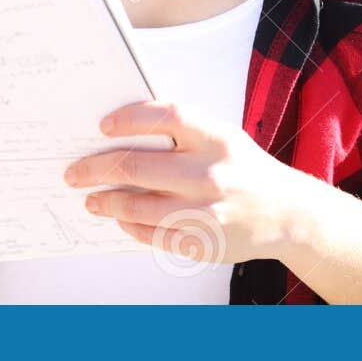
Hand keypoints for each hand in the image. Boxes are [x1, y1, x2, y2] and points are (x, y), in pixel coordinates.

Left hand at [62, 100, 305, 265]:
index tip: (102, 127)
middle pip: (135, 167)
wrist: (286, 213)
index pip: (164, 117)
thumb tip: (121, 131)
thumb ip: (180, 131)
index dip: (128, 119)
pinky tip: (120, 218)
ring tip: (91, 198)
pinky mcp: (200, 243)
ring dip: (105, 202)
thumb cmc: (243, 168)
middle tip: (74, 172)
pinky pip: (150, 234)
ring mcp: (204, 212)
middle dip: (95, 169)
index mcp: (216, 138)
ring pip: (135, 207)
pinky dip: (129, 225)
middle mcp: (209, 174)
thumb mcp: (221, 137)